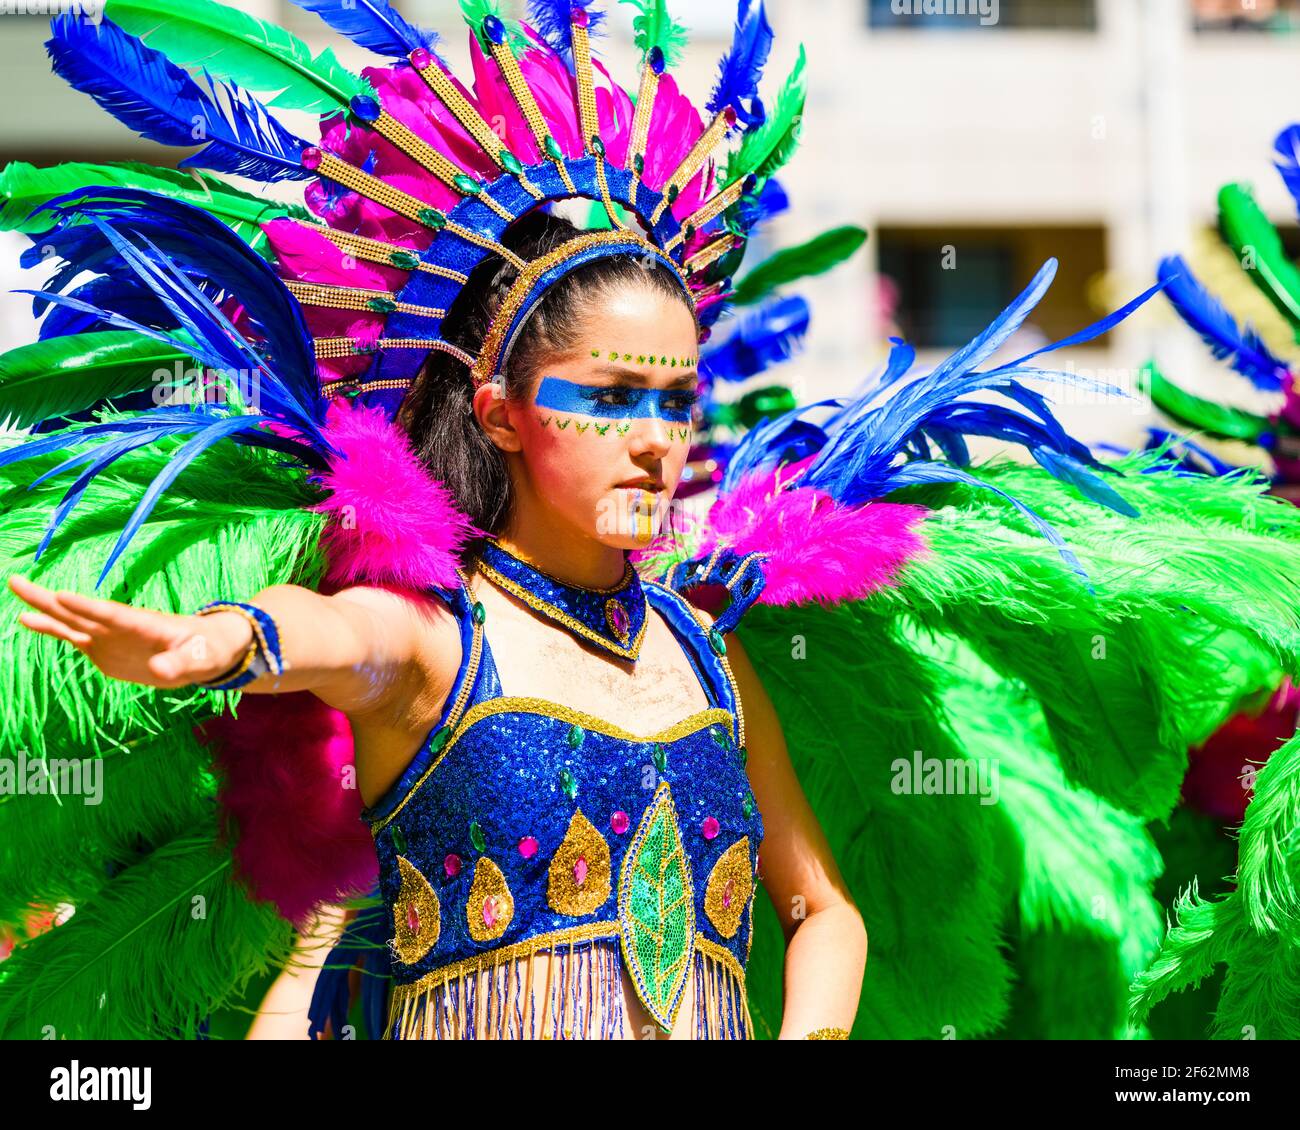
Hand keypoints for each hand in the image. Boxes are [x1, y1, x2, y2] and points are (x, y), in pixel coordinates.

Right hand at [8, 575, 253, 688]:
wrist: (207, 651)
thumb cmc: (209, 649)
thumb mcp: (202, 659)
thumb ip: (181, 664)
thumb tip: (160, 671)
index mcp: (144, 624)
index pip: (112, 614)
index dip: (88, 607)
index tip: (62, 596)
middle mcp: (121, 626)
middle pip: (80, 610)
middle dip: (49, 598)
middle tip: (15, 581)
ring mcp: (110, 636)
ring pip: (71, 620)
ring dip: (44, 609)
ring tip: (15, 593)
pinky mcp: (104, 648)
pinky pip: (74, 637)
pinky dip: (52, 629)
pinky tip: (26, 620)